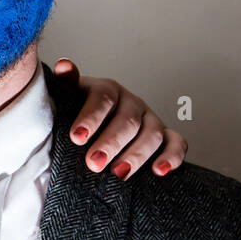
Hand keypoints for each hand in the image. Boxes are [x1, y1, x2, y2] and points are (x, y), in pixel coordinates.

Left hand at [54, 57, 186, 180]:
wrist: (95, 128)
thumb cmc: (78, 115)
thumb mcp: (69, 99)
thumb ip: (67, 84)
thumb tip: (63, 66)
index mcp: (107, 90)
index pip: (102, 98)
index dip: (91, 117)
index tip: (77, 138)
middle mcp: (131, 103)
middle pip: (128, 120)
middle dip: (111, 143)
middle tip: (94, 163)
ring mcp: (150, 119)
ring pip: (151, 134)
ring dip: (136, 155)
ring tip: (119, 173)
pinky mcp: (166, 137)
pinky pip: (176, 144)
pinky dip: (171, 157)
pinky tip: (159, 172)